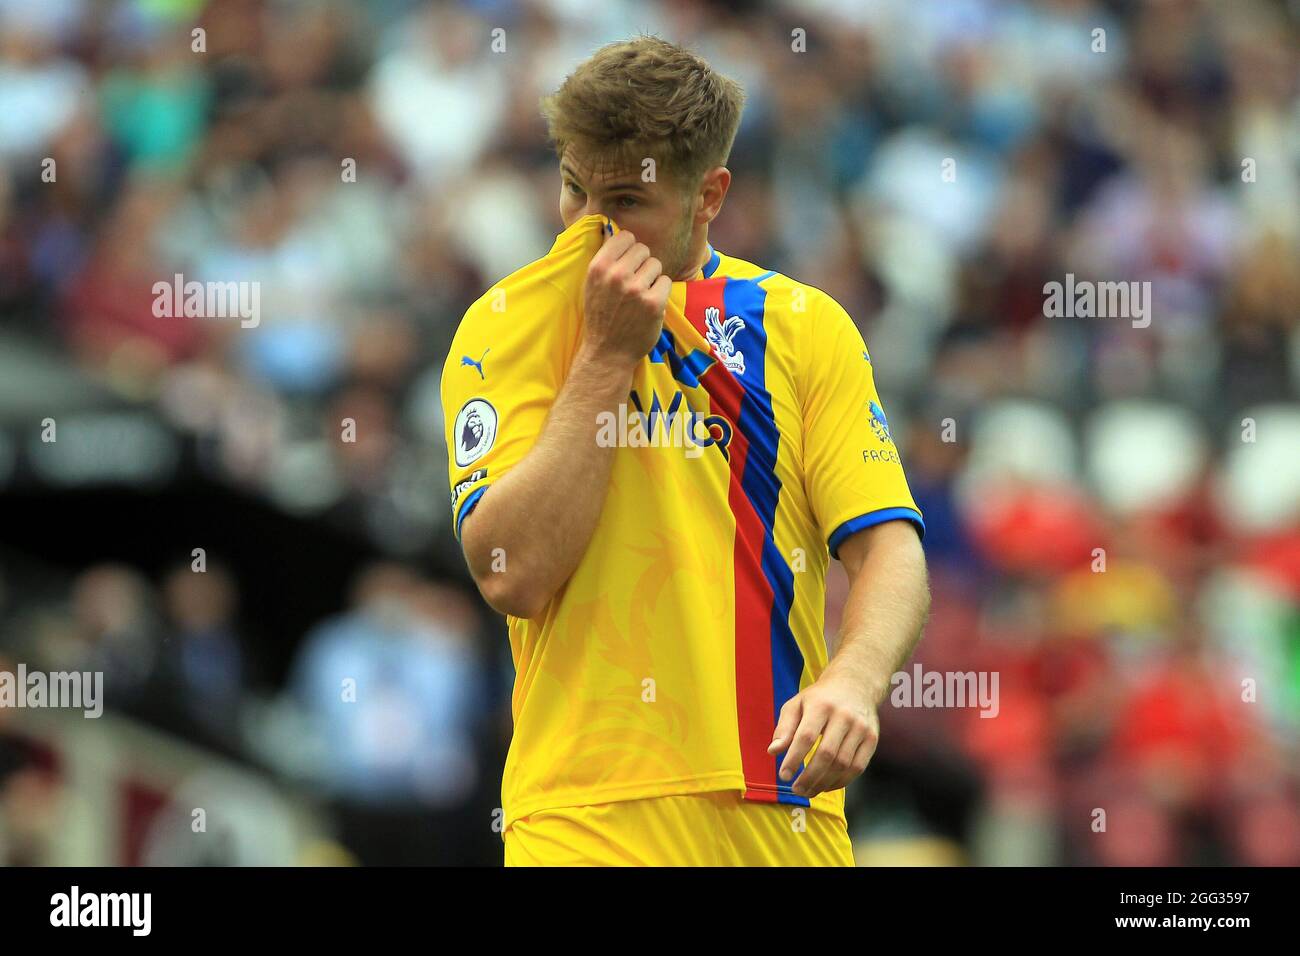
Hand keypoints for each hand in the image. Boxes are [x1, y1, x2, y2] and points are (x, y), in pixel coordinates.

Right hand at [579, 228, 670, 367]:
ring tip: (640, 295)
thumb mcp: (593, 284)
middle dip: (642, 264)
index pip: (625, 236)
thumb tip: (616, 230)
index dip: (629, 249)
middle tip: (635, 283)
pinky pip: (665, 282)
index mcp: (598, 267)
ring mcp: (636, 289)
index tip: (628, 263)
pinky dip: (660, 292)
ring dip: (652, 278)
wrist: (607, 352)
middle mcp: (616, 275)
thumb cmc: (601, 316)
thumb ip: (606, 259)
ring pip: (656, 265)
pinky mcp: (653, 303)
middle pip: (643, 249)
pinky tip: (649, 305)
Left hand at [767, 669, 880, 798]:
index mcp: (821, 705)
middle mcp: (844, 716)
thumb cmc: (820, 698)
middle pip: (827, 754)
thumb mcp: (797, 704)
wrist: (855, 684)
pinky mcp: (872, 738)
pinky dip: (841, 782)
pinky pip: (857, 767)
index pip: (806, 736)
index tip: (784, 775)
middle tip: (796, 789)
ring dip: (824, 783)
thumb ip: (784, 728)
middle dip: (809, 777)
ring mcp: (861, 728)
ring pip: (843, 764)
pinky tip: (826, 786)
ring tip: (808, 791)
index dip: (794, 759)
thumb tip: (773, 751)